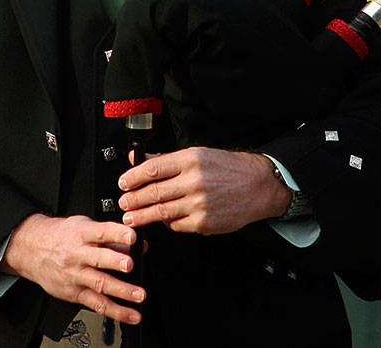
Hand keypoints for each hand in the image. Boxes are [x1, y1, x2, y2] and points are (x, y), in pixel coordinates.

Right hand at [0, 213, 145, 323]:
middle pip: (97, 259)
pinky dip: (116, 311)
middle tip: (129, 264)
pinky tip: (130, 314)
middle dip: (115, 261)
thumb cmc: (62, 236)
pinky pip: (97, 304)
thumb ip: (111, 235)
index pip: (101, 232)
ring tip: (138, 294)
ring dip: (121, 290)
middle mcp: (77, 254)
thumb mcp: (83, 226)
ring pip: (99, 284)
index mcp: (81, 234)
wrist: (32, 250)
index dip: (117, 233)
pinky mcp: (74, 293)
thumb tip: (138, 245)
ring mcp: (75, 275)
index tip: (131, 236)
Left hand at [117, 147, 289, 233]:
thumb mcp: (196, 154)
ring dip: (142, 216)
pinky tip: (161, 220)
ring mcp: (199, 204)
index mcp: (190, 160)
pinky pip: (177, 225)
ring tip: (131, 218)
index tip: (122, 183)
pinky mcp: (204, 223)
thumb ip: (165, 159)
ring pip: (161, 212)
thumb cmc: (227, 168)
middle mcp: (194, 181)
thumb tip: (137, 158)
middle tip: (123, 203)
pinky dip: (166, 223)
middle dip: (133, 199)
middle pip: (154, 192)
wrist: (258, 186)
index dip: (132, 177)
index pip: (153, 169)